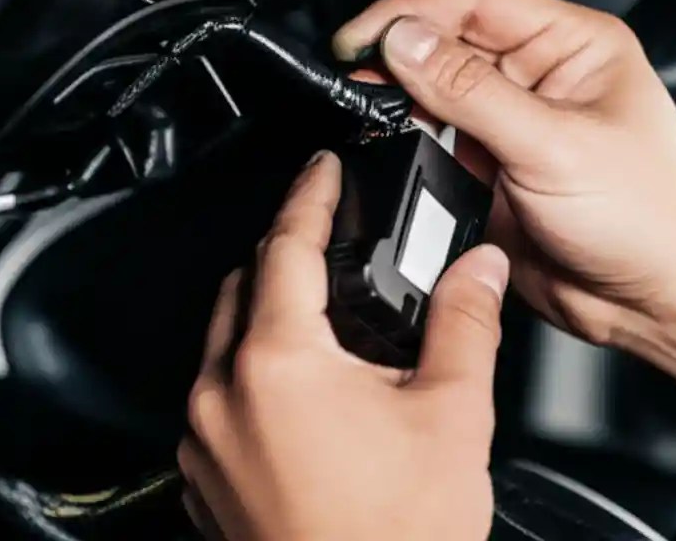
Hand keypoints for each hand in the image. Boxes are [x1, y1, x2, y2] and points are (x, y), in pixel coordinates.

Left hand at [178, 151, 509, 540]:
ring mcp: (202, 441)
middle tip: (330, 241)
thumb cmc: (396, 536)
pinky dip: (247, 374)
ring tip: (322, 319)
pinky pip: (213, 397)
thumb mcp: (451, 417)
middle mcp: (221, 395)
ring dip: (263, 315)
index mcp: (278, 363)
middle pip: (243, 287)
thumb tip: (476, 272)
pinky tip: (297, 391)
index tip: (320, 171)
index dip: (308, 195)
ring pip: (221, 342)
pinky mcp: (199, 479)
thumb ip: (463, 325)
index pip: (284, 245)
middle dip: (284, 253)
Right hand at [332, 0, 675, 346]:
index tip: (363, 36)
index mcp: (571, 44)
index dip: (412, 12)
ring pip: (433, 94)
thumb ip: (469, 91)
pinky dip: (408, 147)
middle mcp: (539, 77)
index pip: (474, 0)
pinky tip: (396, 153)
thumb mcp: (553, 144)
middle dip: (397, 56)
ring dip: (400, 103)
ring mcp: (511, 125)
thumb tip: (405, 43)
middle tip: (355, 77)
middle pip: (447, 42)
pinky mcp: (489, 170)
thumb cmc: (651, 218)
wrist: (660, 303)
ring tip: (371, 115)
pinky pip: (433, 144)